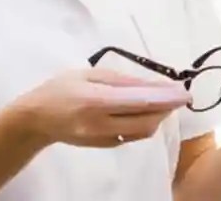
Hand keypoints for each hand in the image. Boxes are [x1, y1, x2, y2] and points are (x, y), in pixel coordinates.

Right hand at [10, 68, 191, 148]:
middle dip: (166, 109)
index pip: (138, 102)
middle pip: (145, 121)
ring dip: (158, 118)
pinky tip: (146, 112)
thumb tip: (150, 84)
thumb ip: (119, 79)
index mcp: (95, 100)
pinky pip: (131, 136)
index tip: (184, 92)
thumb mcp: (88, 74)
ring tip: (165, 103)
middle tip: (179, 96)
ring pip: (142, 132)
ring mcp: (102, 138)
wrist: (36, 119)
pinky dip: (144, 124)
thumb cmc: (60, 88)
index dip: (164, 98)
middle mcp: (100, 123)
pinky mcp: (104, 146)